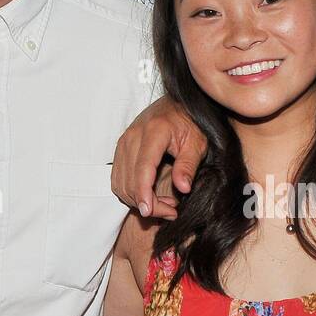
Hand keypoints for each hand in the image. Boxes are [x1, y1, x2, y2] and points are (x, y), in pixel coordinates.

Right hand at [111, 97, 205, 219]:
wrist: (176, 104)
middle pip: (131, 180)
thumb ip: (188, 165)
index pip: (143, 168)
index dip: (143, 192)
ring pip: (121, 182)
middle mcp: (133, 136)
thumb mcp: (197, 142)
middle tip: (172, 210)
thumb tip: (183, 188)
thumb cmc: (189, 122)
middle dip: (148, 202)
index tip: (148, 211)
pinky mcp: (120, 148)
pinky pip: (118, 178)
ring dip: (139, 200)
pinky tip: (150, 196)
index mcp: (154, 131)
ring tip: (165, 204)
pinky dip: (130, 192)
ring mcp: (124, 142)